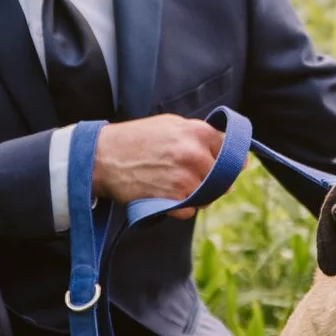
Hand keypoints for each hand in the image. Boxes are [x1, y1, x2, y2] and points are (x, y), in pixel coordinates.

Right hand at [90, 115, 225, 217]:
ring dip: (197, 194)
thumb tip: (226, 146)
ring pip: (209, 196)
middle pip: (224, 177)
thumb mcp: (171, 124)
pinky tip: (166, 194)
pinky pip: (190, 211)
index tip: (223, 164)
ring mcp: (185, 179)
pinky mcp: (173, 200)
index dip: (228, 159)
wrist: (103, 157)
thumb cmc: (136, 138)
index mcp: (199, 133)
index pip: (232, 151)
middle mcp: (196, 155)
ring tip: (174, 183)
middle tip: (193, 176)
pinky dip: (181, 207)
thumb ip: (200, 134)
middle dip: (214, 179)